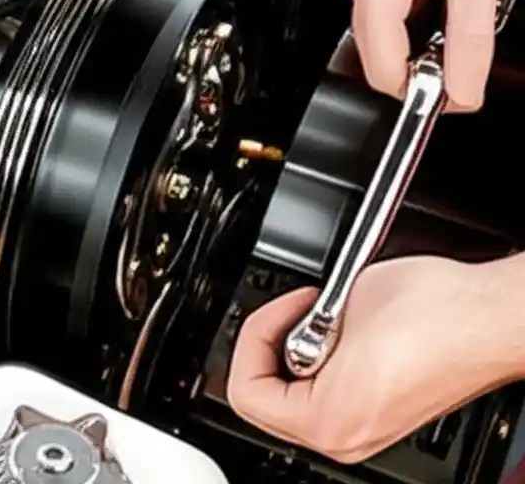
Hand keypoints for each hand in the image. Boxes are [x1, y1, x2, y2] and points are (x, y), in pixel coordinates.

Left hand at [227, 256, 521, 463]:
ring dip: (298, 356)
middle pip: (266, 400)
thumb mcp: (339, 300)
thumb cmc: (440, 312)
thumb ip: (296, 321)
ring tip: (324, 321)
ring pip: (295, 401)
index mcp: (327, 420)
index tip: (280, 310)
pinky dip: (324, 365)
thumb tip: (289, 321)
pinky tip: (344, 336)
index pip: (245, 390)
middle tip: (294, 313)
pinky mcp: (383, 417)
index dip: (255, 336)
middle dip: (272, 348)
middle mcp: (346, 438)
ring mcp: (366, 432)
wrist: (492, 316)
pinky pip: (328, 398)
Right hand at [343, 0, 517, 110]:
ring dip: (428, 33)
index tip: (456, 87)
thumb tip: (462, 92)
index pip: (384, 71)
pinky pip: (392, 11)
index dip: (421, 88)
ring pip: (389, 35)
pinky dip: (424, 12)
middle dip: (427, 59)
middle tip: (468, 41)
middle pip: (381, 56)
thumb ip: (469, 45)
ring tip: (463, 0)